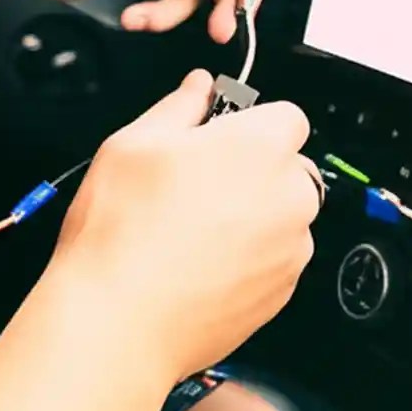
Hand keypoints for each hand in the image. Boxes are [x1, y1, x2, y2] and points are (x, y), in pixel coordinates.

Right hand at [51, 69, 319, 381]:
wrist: (120, 323)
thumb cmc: (123, 231)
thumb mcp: (134, 143)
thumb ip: (179, 106)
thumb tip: (199, 87)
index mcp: (262, 146)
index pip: (287, 115)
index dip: (251, 123)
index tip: (218, 137)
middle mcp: (290, 195)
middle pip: (289, 167)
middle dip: (254, 169)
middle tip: (196, 185)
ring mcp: (291, 247)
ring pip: (284, 215)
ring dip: (254, 215)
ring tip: (191, 231)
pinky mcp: (282, 291)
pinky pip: (275, 259)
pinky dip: (250, 257)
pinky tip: (200, 264)